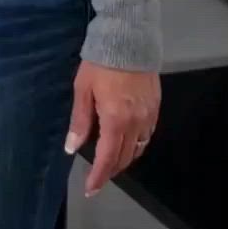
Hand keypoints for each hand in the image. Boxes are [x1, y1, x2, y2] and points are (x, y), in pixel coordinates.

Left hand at [65, 62, 160, 196]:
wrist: (128, 38)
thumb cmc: (99, 63)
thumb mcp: (82, 90)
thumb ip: (79, 121)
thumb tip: (72, 148)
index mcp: (115, 120)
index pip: (107, 158)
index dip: (99, 177)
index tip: (90, 190)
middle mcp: (136, 123)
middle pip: (124, 158)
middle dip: (110, 171)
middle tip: (97, 178)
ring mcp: (149, 116)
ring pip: (138, 149)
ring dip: (124, 159)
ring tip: (110, 162)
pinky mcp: (156, 107)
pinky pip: (147, 135)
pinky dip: (136, 144)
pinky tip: (126, 142)